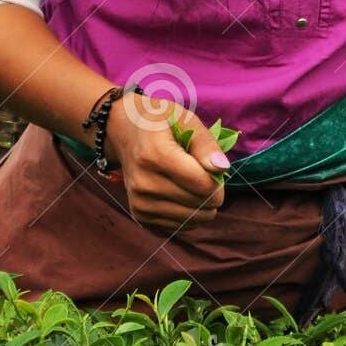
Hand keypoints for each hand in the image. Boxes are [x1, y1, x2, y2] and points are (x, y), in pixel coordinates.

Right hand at [105, 92, 229, 233]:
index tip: (215, 169)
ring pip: (192, 219)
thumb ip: (206, 144)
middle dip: (212, 193)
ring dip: (202, 206)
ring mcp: (140, 203)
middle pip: (198, 204)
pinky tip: (182, 195)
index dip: (218, 180)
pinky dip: (189, 213)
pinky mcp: (140, 216)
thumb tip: (222, 169)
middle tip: (204, 175)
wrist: (124, 132)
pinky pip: (180, 226)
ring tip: (193, 184)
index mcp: (155, 156)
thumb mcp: (185, 119)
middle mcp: (144, 184)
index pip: (202, 184)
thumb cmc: (159, 122)